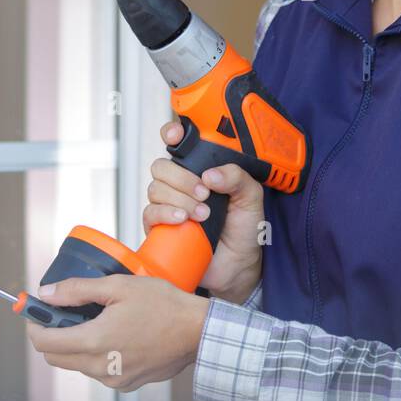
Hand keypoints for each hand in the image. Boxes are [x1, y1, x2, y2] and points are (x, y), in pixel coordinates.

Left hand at [26, 274, 209, 392]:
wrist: (198, 331)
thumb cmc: (165, 305)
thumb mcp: (119, 285)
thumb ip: (78, 290)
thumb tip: (48, 294)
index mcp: (95, 340)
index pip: (44, 342)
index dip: (34, 324)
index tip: (36, 311)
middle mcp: (100, 366)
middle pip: (56, 356)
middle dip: (53, 334)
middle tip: (65, 312)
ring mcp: (114, 378)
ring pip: (78, 363)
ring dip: (77, 343)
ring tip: (98, 319)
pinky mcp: (126, 383)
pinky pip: (99, 370)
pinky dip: (98, 353)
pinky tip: (116, 334)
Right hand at [144, 119, 263, 303]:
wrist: (239, 265)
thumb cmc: (244, 229)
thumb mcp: (251, 197)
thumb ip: (237, 177)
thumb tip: (212, 174)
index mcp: (202, 170)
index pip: (178, 145)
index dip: (172, 135)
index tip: (176, 137)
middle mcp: (181, 184)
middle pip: (162, 166)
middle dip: (183, 178)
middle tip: (205, 193)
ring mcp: (169, 205)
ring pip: (155, 189)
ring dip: (180, 199)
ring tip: (203, 214)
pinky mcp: (160, 227)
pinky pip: (150, 213)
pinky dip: (165, 214)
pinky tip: (183, 220)